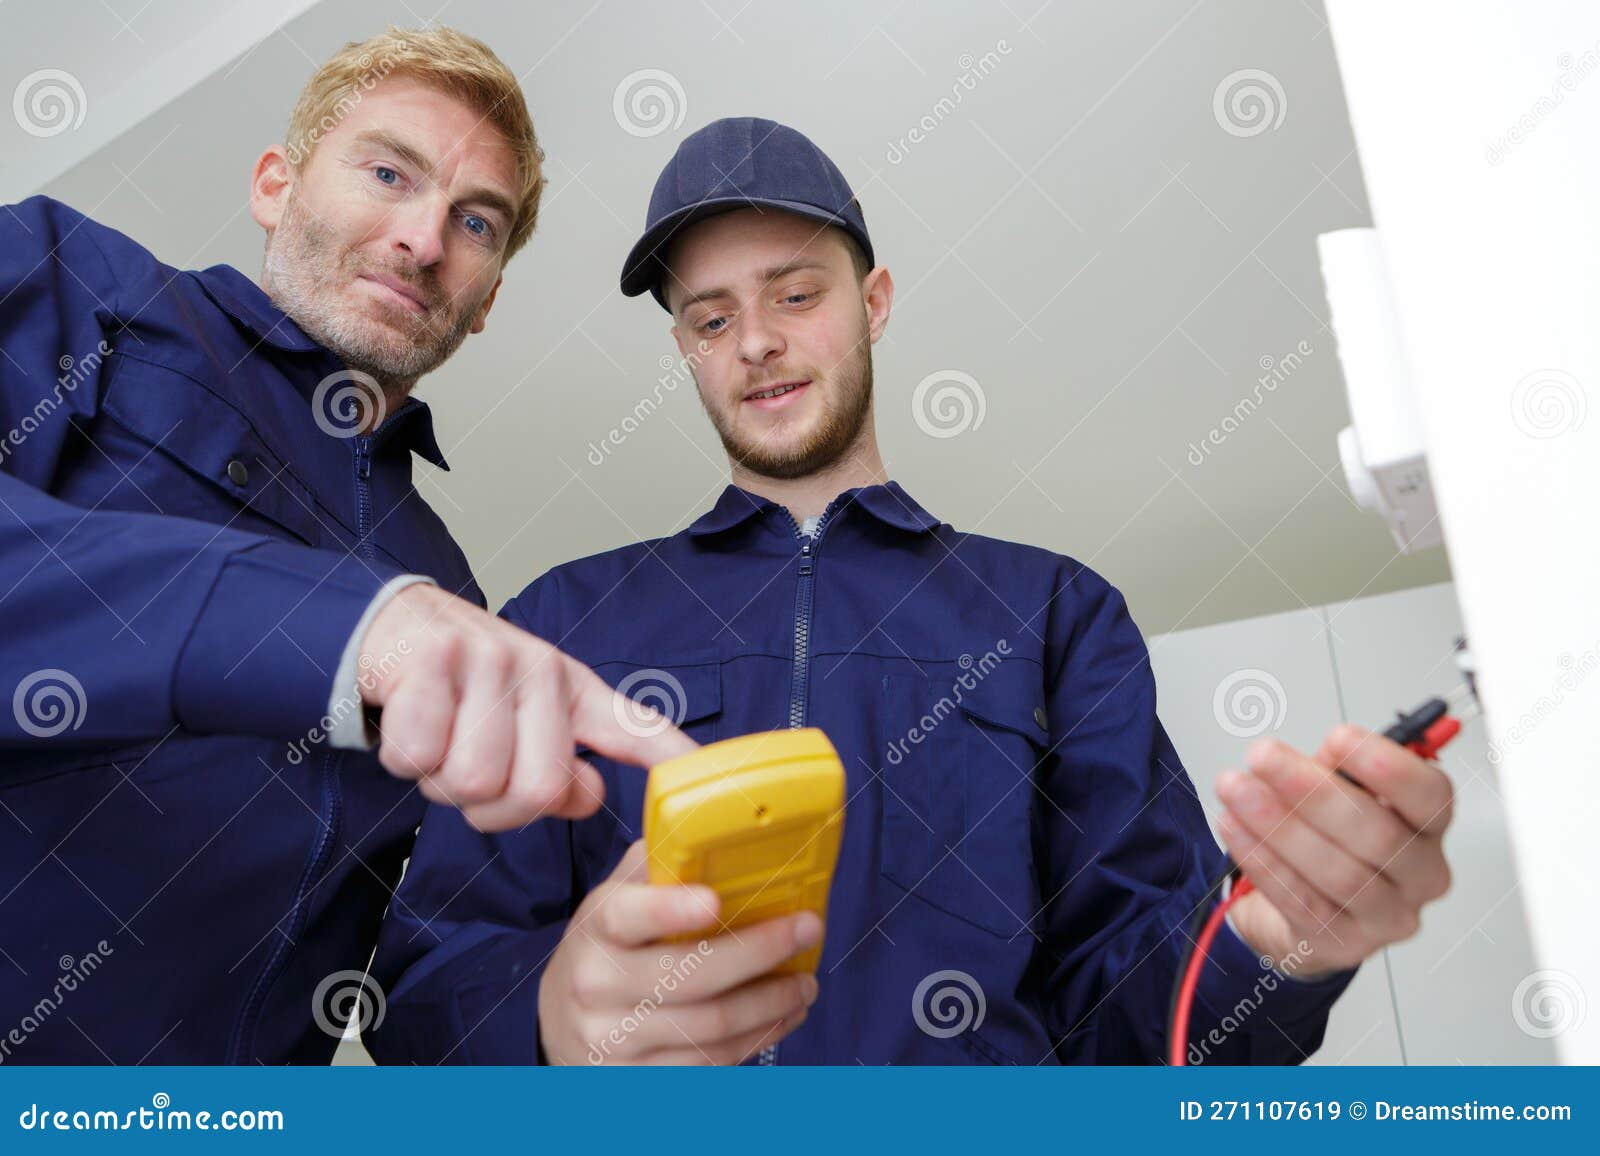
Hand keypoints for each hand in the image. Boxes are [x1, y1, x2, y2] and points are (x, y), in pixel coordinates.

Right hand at [356, 584, 695, 829]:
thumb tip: (588, 796)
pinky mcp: (433, 660)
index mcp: (574, 691)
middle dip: (493, 808)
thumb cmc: (464, 690)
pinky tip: (410, 725)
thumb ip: (562, 769)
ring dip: (442, 783)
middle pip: (539, 791)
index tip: (716, 779)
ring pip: (474, 783)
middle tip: (471, 774)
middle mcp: (542, 670)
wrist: (392, 626)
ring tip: (440, 745)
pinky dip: (405, 758)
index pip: (637, 728)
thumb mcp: (525, 724)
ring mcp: (491, 660)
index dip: (676, 758)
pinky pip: (419, 756)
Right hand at [538, 842, 820, 1064]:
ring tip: (806, 983)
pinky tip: (782, 1018)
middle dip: (759, 953)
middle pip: (690, 977)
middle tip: (806, 930)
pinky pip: (708, 1066)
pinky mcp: (635, 1084)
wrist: (561, 1024)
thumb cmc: (610, 948)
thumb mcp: (618, 900)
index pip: (627, 915)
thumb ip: (662, 867)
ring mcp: (613, 1041)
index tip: (716, 900)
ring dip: (770, 1005)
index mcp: (597, 928)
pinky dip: (756, 1040)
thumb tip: (726, 832)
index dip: (670, 909)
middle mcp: (597, 986)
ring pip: (708, 1029)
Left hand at [1214, 724, 1454, 979]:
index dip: (1388, 767)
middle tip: (1261, 756)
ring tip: (1235, 790)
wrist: (1306, 909)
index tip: (1337, 738)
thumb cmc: (1329, 837)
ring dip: (1279, 826)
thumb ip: (1335, 770)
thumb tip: (1315, 756)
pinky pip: (1302, 902)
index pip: (1431, 797)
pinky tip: (1234, 828)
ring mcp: (1388, 917)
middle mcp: (1422, 875)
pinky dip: (1263, 860)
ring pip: (1339, 873)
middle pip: (1378, 835)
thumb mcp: (1337, 791)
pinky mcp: (1345, 944)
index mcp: (1428, 825)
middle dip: (1313, 791)